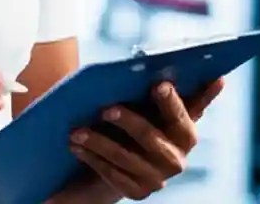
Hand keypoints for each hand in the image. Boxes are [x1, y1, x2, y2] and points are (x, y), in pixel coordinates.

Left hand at [67, 78, 224, 200]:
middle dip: (128, 122)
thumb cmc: (140, 121)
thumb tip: (181, 68)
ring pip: (125, 158)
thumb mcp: (152, 106)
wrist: (125, 160)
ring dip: (99, 142)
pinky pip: (112, 174)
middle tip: (106, 109)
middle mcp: (176, 158)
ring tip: (75, 131)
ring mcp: (157, 178)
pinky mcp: (137, 191)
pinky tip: (75, 146)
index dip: (172, 101)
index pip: (181, 115)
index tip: (159, 84)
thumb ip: (167, 92)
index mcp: (185, 133)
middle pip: (150, 137)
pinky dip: (92, 158)